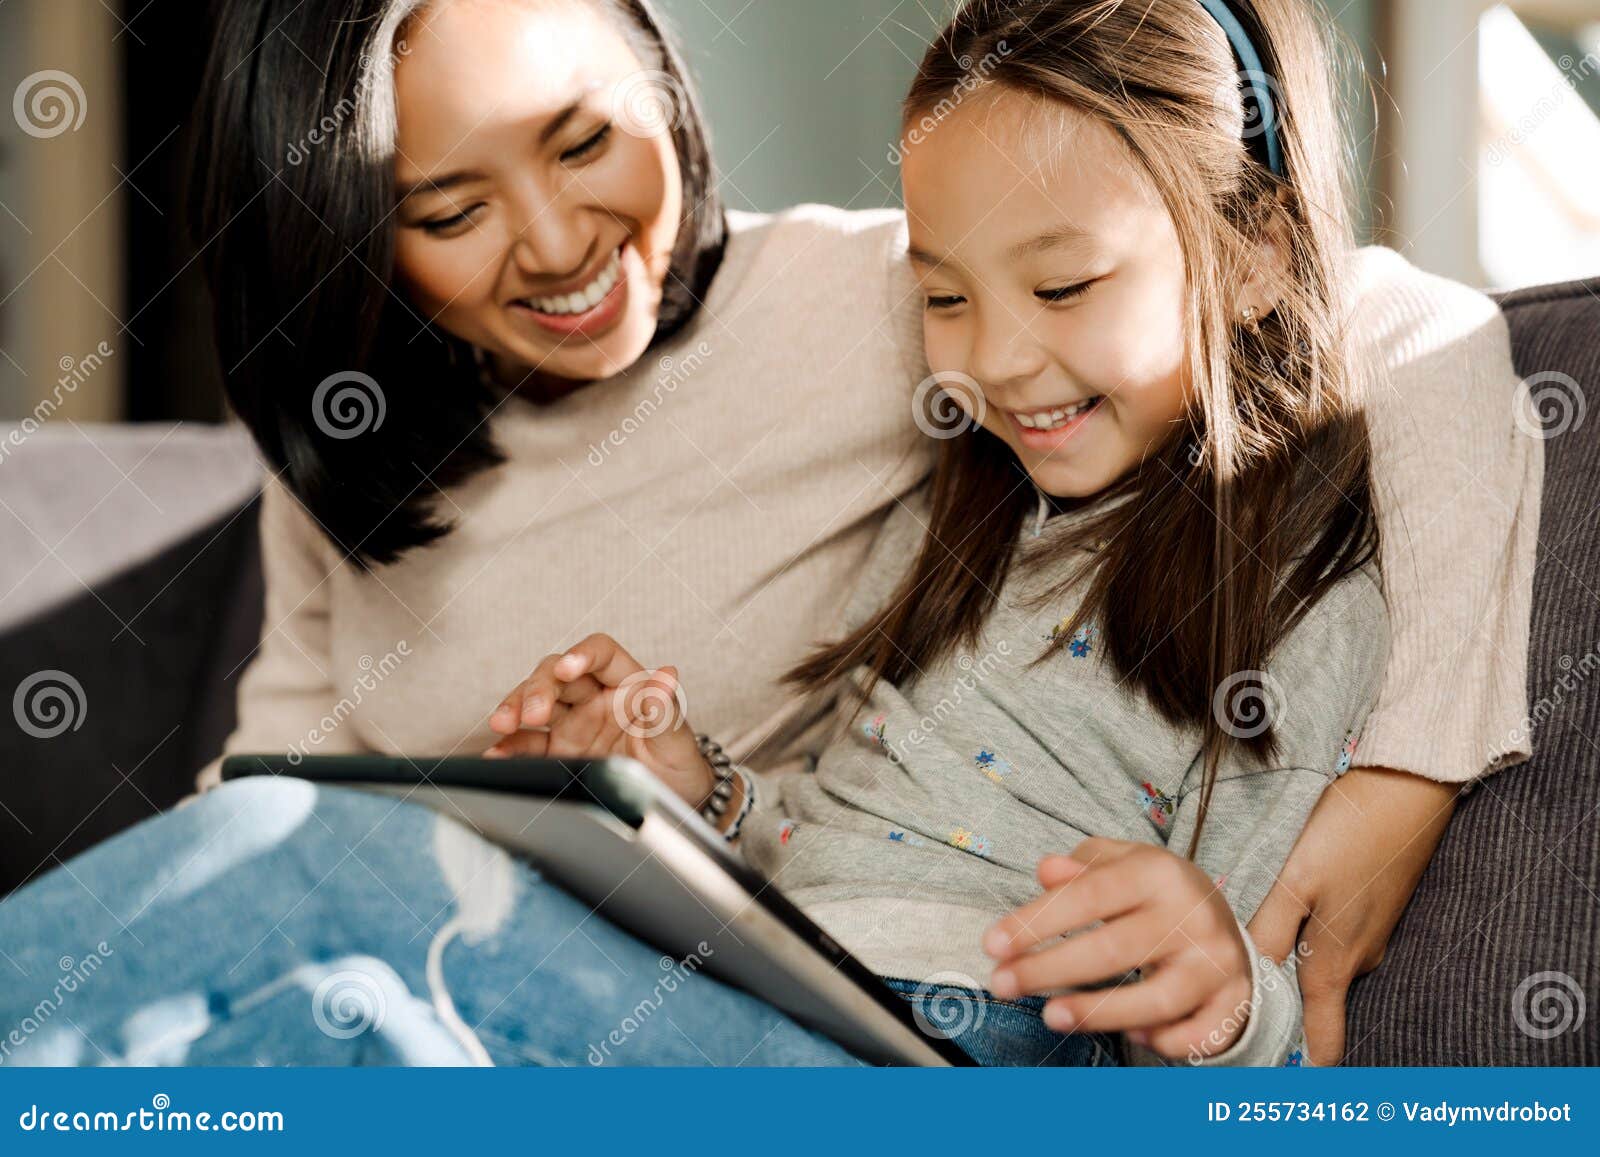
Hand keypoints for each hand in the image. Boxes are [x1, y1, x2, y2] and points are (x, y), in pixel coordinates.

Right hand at [484, 632, 716, 808]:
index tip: (570, 667)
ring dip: (515, 708)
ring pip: (535, 702)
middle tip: (532, 713)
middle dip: (539, 688)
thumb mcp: (678, 742)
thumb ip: (666, 712)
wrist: (672, 805)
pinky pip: (528, 744)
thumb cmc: (679, 765)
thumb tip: (667, 676)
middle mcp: (595, 698)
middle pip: (558, 676)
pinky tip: (497, 754)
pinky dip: (509, 747)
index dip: (583, 654)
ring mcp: (573, 724)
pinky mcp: (557, 752)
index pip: (602, 653)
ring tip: (502, 725)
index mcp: (627, 684)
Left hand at [984, 837, 1251, 1058]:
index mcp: (1159, 873)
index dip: (1037, 921)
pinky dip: (1162, 1040)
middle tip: (1002, 985)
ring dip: (1097, 1012)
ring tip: (1050, 1016)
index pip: (1089, 896)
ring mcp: (1216, 963)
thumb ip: (1082, 867)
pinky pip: (1196, 1035)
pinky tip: (1129, 1036)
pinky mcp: (1233, 1003)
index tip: (992, 944)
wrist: (1228, 926)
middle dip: (1049, 970)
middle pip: (1114, 950)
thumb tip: (1046, 871)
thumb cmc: (1157, 895)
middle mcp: (1192, 916)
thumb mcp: (1122, 865)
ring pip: (1156, 1000)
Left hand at [1248, 765, 1459, 1064]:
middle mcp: (1359, 959)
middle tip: (1232, 1006)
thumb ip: (1270, 932)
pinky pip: (1336, 942)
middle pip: (1317, 1005)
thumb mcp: (1298, 880)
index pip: (1325, 1041)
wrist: (1410, 788)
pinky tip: (1290, 919)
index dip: (1298, 1062)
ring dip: (1294, 969)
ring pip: (1325, 969)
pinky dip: (1311, 940)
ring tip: (1250, 962)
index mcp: (1337, 962)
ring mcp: (1371, 934)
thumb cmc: (1350, 832)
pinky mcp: (1375, 909)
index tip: (1266, 1072)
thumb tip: (1246, 982)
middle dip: (1281, 1010)